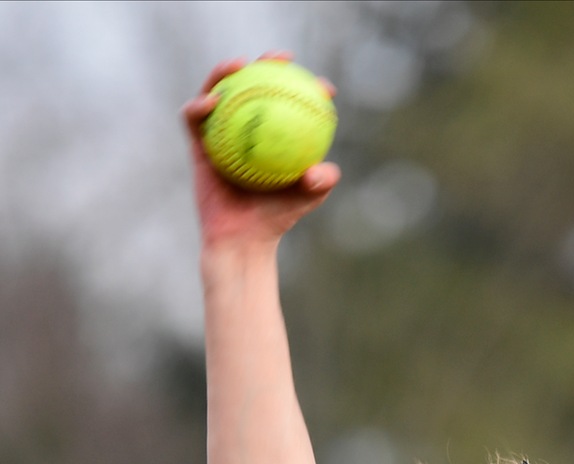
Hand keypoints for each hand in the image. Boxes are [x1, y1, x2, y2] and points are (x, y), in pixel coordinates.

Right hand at [184, 53, 340, 249]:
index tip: (323, 86)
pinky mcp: (197, 146)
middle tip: (281, 59)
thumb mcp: (307, 198)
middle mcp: (247, 132)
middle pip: (254, 88)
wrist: (242, 239)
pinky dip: (200, 105)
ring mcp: (221, 136)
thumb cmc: (277, 219)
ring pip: (219, 93)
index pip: (290, 105)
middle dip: (267, 65)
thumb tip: (323, 168)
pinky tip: (213, 100)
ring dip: (225, 73)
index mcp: (274, 139)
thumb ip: (321, 181)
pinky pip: (194, 119)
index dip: (306, 89)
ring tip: (240, 64)